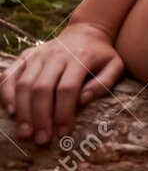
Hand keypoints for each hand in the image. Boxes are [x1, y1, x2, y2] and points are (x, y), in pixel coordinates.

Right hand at [0, 24, 123, 144]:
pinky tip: (11, 112)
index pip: (67, 89)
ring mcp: (38, 55)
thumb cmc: (101, 55)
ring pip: (24, 84)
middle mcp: (55, 55)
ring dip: (23, 111)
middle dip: (40, 117)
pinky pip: (10, 75)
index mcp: (79, 58)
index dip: (64, 112)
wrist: (86, 31)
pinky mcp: (26, 56)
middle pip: (42, 88)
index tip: (63, 132)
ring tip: (25, 133)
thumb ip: (104, 83)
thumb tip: (83, 100)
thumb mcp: (115, 65)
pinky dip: (7, 93)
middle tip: (41, 139)